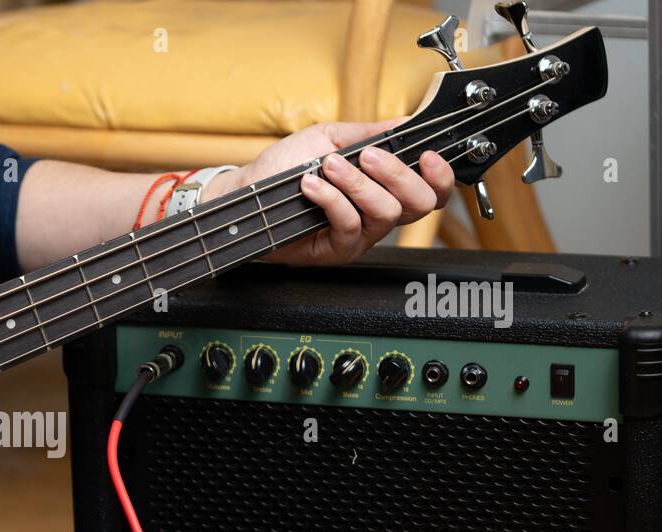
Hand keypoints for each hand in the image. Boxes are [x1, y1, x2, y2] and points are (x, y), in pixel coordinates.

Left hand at [205, 119, 454, 265]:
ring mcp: (359, 236)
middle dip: (398, 174)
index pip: (432, 191)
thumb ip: (368, 133)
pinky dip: (332, 199)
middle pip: (419, 204)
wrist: (248, 192)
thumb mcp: (329, 138)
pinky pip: (349, 225)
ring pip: (385, 214)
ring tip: (329, 167)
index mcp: (384, 188)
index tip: (427, 155)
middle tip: (368, 156)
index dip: (440, 176)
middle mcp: (377, 215)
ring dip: (359, 183)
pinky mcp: (335, 250)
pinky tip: (312, 185)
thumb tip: (405, 123)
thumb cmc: (285, 167)